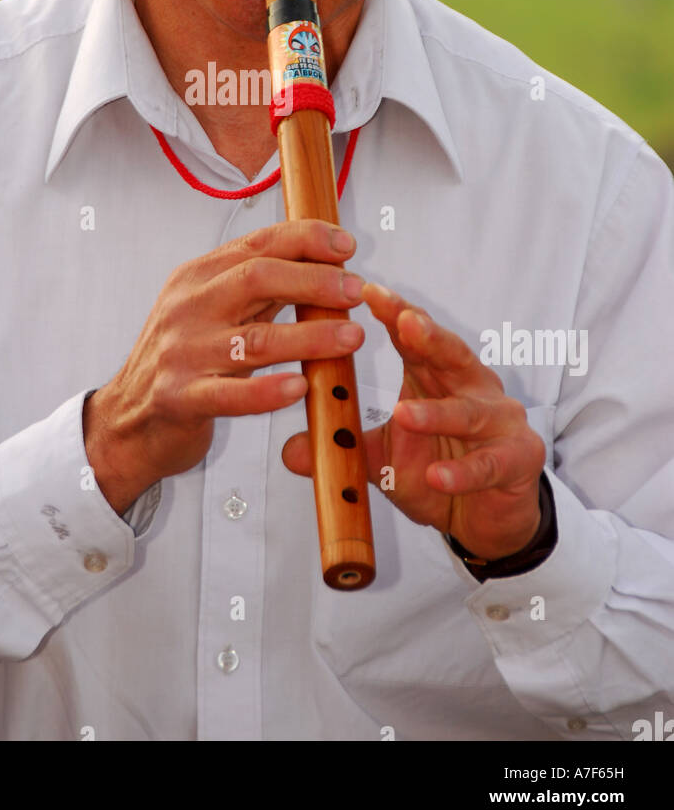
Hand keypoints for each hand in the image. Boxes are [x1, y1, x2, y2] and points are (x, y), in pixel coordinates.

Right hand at [83, 221, 366, 514]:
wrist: (127, 418)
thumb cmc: (181, 359)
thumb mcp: (212, 309)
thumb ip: (259, 289)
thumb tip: (321, 263)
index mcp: (197, 277)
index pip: (258, 244)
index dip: (306, 239)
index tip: (346, 246)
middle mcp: (188, 307)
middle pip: (257, 279)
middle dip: (315, 281)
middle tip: (356, 291)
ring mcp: (182, 353)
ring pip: (254, 339)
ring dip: (310, 337)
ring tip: (351, 337)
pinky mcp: (180, 398)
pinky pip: (231, 394)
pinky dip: (268, 391)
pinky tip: (300, 388)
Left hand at [283, 282, 545, 560]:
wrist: (487, 519)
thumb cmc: (437, 471)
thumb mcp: (383, 460)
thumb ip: (346, 448)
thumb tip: (290, 450)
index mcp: (436, 376)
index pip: (414, 337)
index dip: (394, 312)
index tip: (367, 291)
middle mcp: (472, 388)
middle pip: (450, 355)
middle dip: (428, 337)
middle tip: (404, 321)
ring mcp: (500, 421)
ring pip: (468, 411)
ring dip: (435, 414)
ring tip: (403, 414)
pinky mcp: (519, 459)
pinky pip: (490, 464)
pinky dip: (463, 471)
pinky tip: (438, 476)